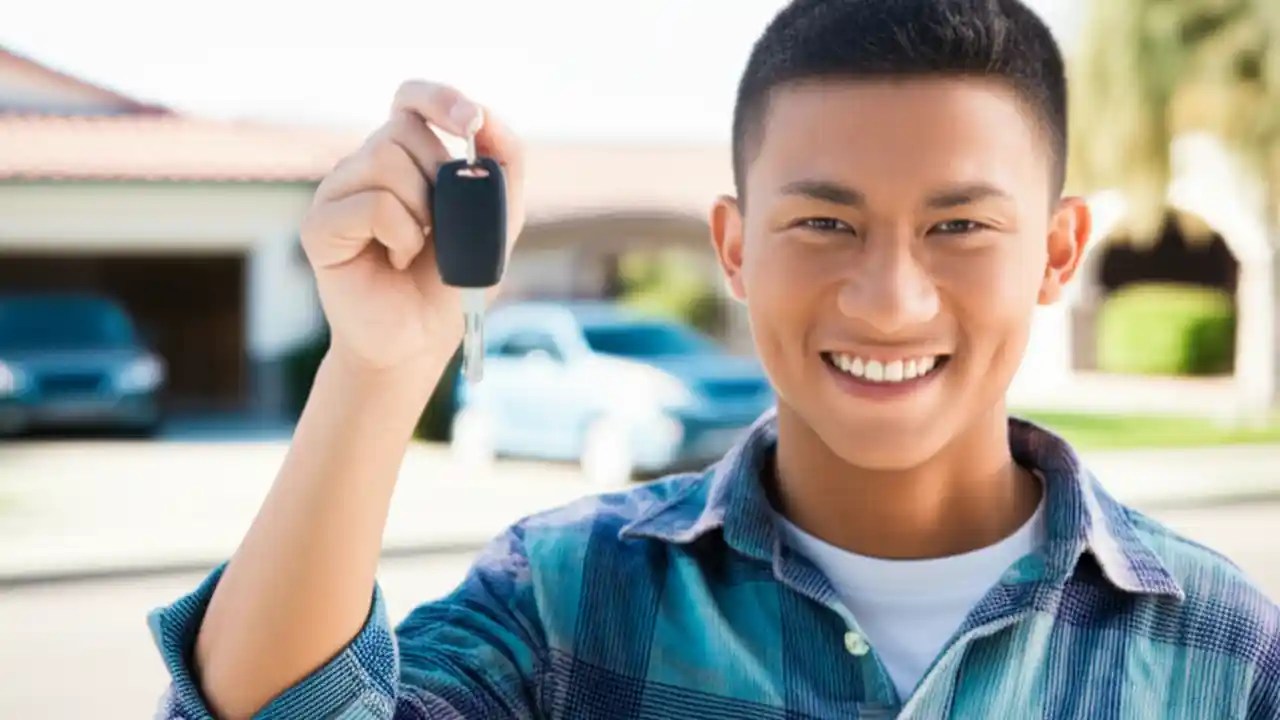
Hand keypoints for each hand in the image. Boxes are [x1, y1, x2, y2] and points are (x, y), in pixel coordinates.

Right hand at [299, 80, 525, 372]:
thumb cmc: (450, 282)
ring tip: (417, 247)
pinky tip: (398, 260)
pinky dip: (402, 235)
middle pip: (402, 130)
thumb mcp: (495, 221)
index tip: (471, 120)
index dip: (439, 98)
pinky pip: (373, 203)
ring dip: (421, 210)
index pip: (410, 99)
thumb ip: (503, 167)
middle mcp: (362, 168)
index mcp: (401, 159)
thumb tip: (485, 117)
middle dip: (439, 177)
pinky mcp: (319, 226)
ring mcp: (336, 194)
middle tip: (438, 225)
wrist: (418, 342)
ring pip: (384, 159)